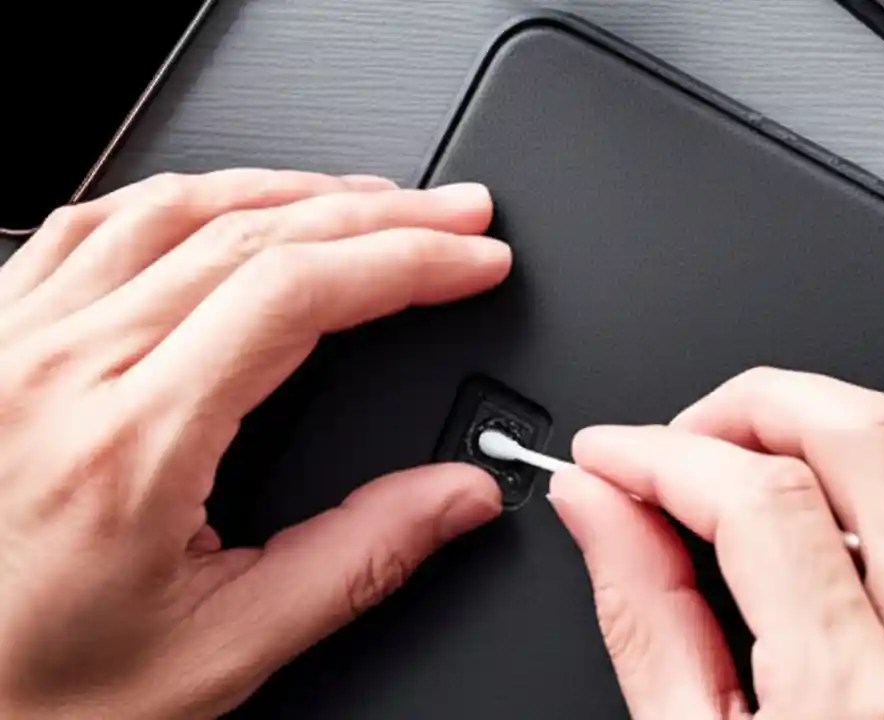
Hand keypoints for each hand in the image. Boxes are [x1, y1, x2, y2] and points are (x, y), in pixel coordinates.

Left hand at [0, 170, 510, 717]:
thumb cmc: (39, 689)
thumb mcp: (223, 648)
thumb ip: (358, 561)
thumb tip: (459, 497)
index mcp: (131, 443)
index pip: (298, 294)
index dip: (406, 260)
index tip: (473, 258)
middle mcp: (59, 370)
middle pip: (250, 234)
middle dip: (378, 215)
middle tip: (454, 216)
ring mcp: (11, 344)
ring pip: (171, 207)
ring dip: (288, 189)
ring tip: (365, 198)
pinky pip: (86, 225)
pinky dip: (180, 197)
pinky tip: (225, 204)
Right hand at [550, 368, 883, 718]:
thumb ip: (647, 622)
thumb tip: (601, 511)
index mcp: (854, 703)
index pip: (756, 499)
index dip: (658, 454)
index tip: (607, 457)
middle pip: (863, 433)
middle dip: (748, 404)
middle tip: (673, 438)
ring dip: (822, 417)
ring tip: (740, 454)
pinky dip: (883, 460)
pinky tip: (818, 496)